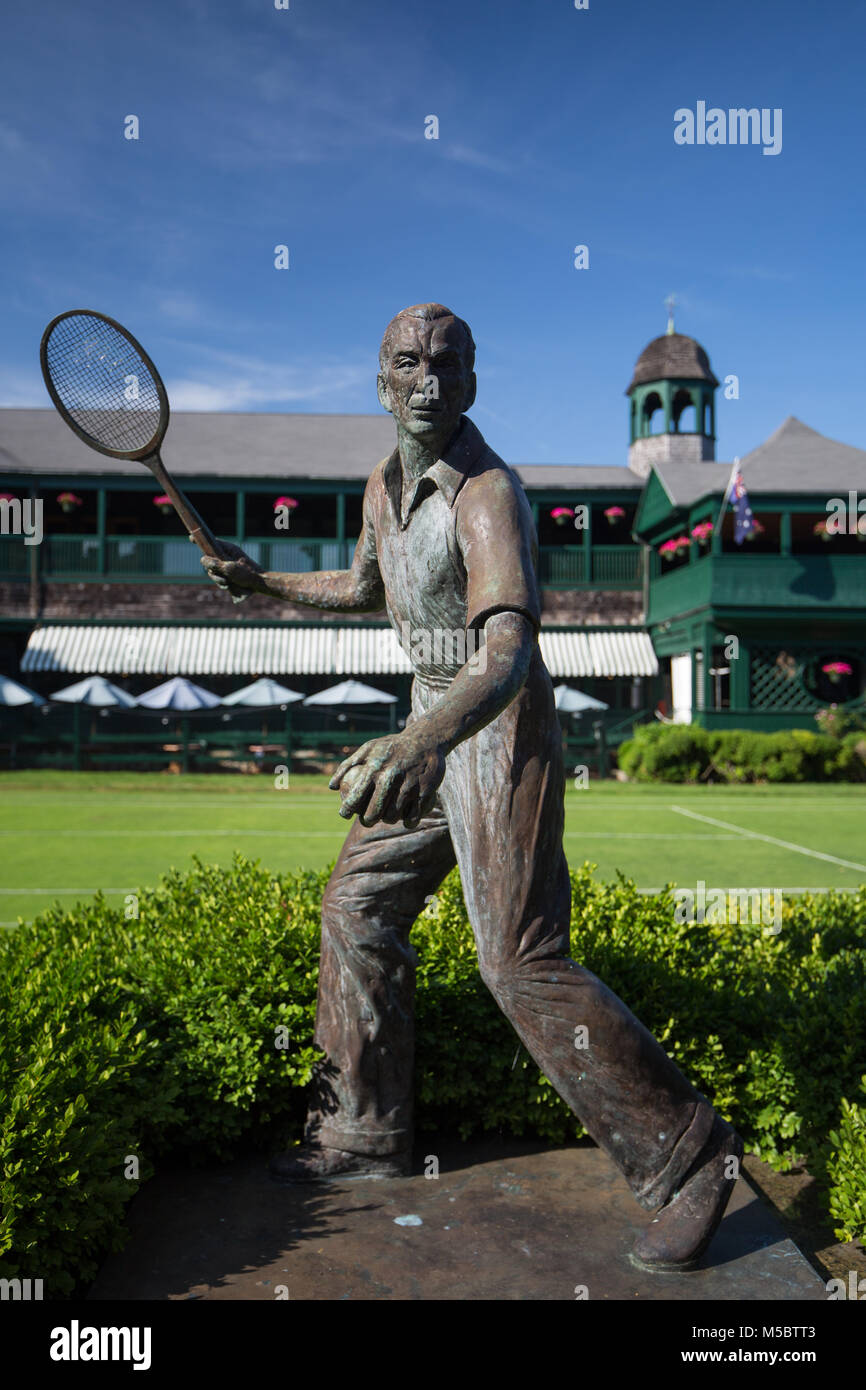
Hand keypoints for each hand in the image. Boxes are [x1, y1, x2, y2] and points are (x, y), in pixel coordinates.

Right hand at [201, 541, 263, 593]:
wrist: (260, 584)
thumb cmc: (247, 573)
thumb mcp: (229, 568)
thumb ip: (215, 564)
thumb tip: (202, 559)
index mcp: (228, 549)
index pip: (211, 542)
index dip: (200, 540)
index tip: (191, 537)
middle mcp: (226, 556)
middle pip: (209, 560)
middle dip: (212, 570)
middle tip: (220, 573)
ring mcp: (227, 566)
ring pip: (213, 572)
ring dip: (218, 579)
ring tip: (228, 581)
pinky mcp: (228, 575)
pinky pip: (219, 579)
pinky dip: (223, 583)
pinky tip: (229, 585)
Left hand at [330, 731, 445, 827]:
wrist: (425, 739)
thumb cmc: (392, 746)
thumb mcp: (369, 748)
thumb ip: (347, 765)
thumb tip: (332, 787)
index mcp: (375, 767)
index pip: (356, 796)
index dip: (347, 810)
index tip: (344, 814)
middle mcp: (391, 777)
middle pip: (374, 812)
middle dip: (367, 820)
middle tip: (367, 820)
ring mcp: (409, 785)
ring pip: (393, 816)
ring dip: (388, 819)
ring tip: (386, 817)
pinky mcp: (425, 791)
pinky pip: (414, 816)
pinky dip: (409, 821)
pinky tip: (406, 819)